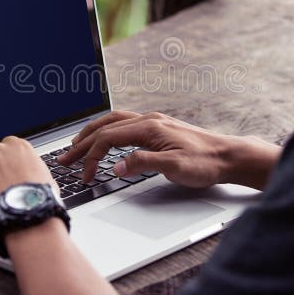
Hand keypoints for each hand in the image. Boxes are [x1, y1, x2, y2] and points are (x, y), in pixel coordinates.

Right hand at [57, 110, 280, 190]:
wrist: (228, 156)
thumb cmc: (205, 162)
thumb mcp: (174, 166)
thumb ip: (143, 163)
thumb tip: (117, 166)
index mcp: (149, 127)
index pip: (109, 138)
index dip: (91, 156)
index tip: (84, 174)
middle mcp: (149, 120)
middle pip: (105, 126)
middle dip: (82, 142)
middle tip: (65, 158)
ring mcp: (154, 122)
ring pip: (114, 122)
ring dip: (93, 133)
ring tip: (77, 146)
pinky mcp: (159, 128)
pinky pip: (125, 124)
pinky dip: (108, 131)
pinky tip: (106, 139)